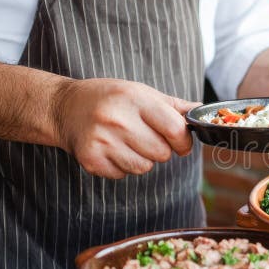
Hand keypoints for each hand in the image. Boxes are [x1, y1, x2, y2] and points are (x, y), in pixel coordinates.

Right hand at [53, 79, 200, 178]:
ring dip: (142, 159)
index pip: (174, 129)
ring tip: (126, 142)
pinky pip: (124, 175)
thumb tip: (204, 112)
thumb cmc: (110, 98)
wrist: (64, 107)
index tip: (181, 143)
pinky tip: (111, 149)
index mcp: (135, 100)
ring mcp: (102, 141)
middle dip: (161, 150)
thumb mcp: (142, 93)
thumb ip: (174, 106)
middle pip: (162, 153)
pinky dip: (122, 166)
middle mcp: (117, 120)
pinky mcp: (91, 160)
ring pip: (144, 167)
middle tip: (145, 137)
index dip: (184, 141)